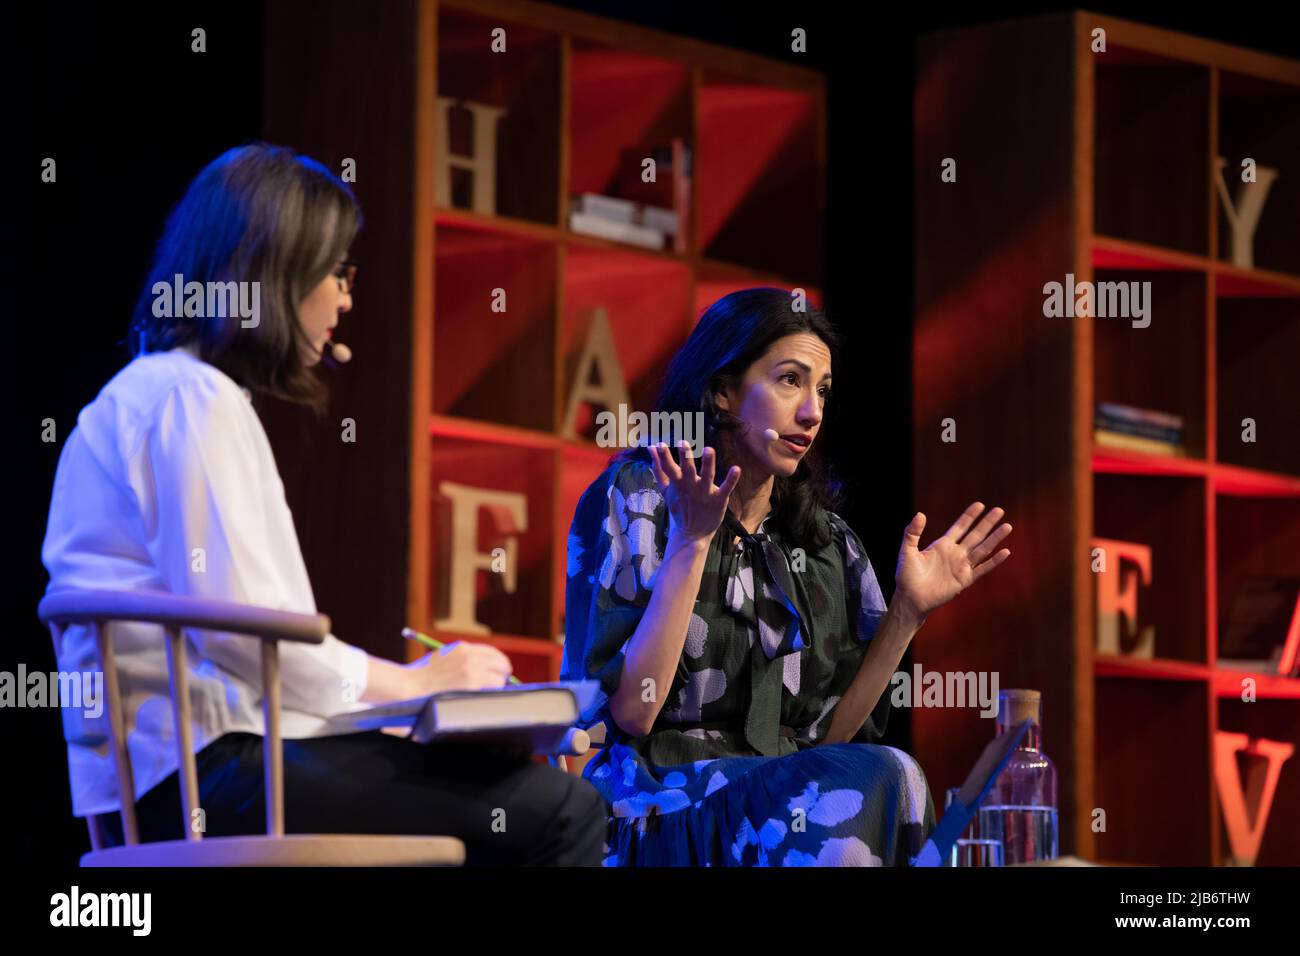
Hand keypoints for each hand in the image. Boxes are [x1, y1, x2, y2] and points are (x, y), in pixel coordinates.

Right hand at [403, 640, 512, 695]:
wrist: (413, 686)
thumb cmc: (426, 675)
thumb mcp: (445, 656)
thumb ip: (463, 656)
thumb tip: (485, 664)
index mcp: (463, 648)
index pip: (492, 652)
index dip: (498, 662)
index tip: (501, 669)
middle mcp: (470, 656)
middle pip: (501, 663)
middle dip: (502, 672)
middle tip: (501, 680)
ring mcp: (472, 670)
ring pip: (500, 678)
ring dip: (497, 685)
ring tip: (490, 690)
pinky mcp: (472, 685)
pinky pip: (494, 688)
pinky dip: (492, 693)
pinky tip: (485, 695)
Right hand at [648, 440, 741, 543]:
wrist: (692, 533)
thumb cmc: (680, 507)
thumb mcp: (666, 490)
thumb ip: (658, 469)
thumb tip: (650, 448)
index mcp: (678, 484)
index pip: (669, 468)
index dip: (664, 457)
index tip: (660, 444)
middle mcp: (691, 487)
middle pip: (687, 471)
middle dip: (685, 458)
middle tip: (683, 443)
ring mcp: (705, 494)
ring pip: (707, 476)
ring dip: (708, 464)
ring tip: (708, 449)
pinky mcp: (719, 501)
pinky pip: (726, 488)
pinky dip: (731, 479)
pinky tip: (736, 469)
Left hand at [894, 502, 1011, 619]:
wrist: (910, 598)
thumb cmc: (906, 576)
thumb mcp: (907, 551)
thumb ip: (912, 533)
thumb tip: (920, 514)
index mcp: (942, 545)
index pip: (960, 527)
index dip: (970, 516)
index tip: (980, 504)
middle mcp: (955, 554)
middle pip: (975, 535)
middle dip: (987, 523)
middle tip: (1000, 510)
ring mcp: (961, 567)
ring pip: (982, 550)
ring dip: (995, 538)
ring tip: (1007, 526)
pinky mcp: (964, 580)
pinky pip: (982, 569)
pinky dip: (994, 561)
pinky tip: (1005, 552)